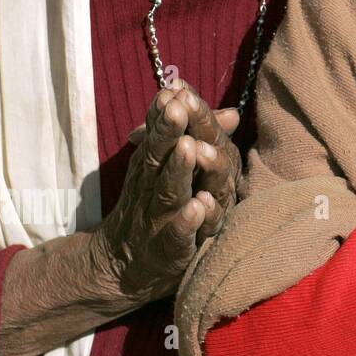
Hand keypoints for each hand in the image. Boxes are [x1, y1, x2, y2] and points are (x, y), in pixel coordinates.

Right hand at [91, 84, 219, 306]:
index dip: (165, 115)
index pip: (160, 138)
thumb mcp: (171, 172)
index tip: (173, 90)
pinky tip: (198, 205)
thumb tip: (234, 113)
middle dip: (169, 132)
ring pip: (170, 191)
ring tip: (190, 146)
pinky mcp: (169, 249)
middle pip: (161, 158)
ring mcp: (159, 219)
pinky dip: (187, 220)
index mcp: (153, 168)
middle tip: (177, 107)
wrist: (121, 265)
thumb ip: (199, 140)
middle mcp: (153, 189)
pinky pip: (178, 234)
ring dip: (180, 168)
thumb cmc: (152, 206)